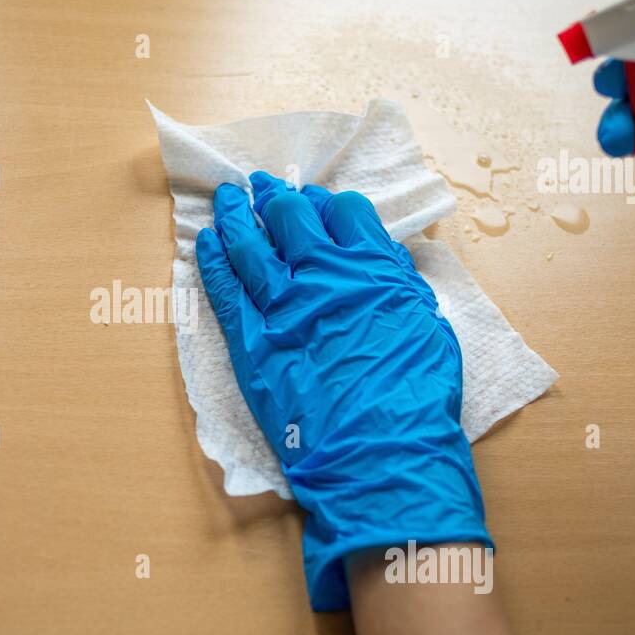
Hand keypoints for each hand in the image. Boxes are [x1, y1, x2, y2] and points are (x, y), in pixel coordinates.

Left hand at [195, 171, 488, 610]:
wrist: (377, 448)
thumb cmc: (414, 395)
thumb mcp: (428, 326)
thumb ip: (400, 287)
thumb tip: (382, 263)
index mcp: (373, 268)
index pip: (345, 213)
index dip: (328, 204)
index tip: (318, 202)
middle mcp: (323, 275)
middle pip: (291, 218)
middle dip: (276, 197)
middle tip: (263, 186)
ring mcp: (282, 305)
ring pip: (250, 244)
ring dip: (237, 214)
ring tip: (227, 195)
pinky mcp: (250, 341)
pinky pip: (225, 289)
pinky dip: (213, 260)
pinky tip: (207, 241)